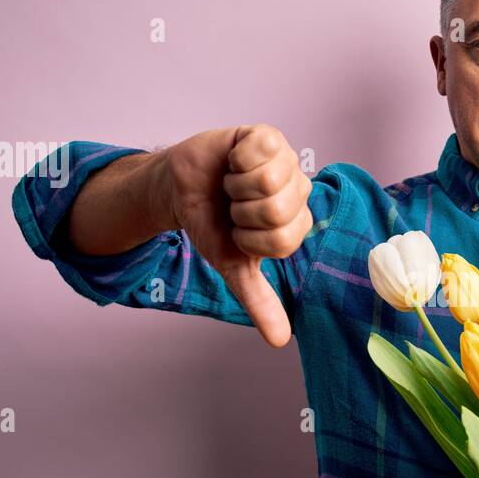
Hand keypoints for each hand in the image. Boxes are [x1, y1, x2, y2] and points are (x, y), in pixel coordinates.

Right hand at [157, 125, 312, 347]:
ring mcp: (286, 161)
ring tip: (232, 185)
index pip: (283, 240)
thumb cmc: (211, 225)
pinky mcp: (267, 136)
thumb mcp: (233, 265)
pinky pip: (259, 151)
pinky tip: (233, 162)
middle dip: (241, 213)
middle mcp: (298, 190)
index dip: (250, 239)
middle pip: (277, 210)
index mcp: (296, 222)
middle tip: (233, 207)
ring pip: (268, 181)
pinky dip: (236, 160)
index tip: (239, 232)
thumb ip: (259, 301)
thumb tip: (279, 341)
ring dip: (236, 187)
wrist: (180, 189)